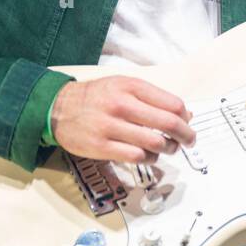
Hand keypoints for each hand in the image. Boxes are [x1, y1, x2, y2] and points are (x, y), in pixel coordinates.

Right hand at [51, 76, 195, 162]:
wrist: (57, 107)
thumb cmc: (96, 97)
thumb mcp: (124, 86)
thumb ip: (153, 98)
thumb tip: (186, 114)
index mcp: (131, 87)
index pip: (172, 104)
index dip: (186, 117)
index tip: (188, 124)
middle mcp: (122, 105)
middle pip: (168, 123)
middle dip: (186, 135)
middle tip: (188, 141)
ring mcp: (111, 127)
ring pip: (154, 143)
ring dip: (168, 149)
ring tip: (168, 149)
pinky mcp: (101, 147)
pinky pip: (136, 157)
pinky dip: (149, 159)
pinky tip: (149, 156)